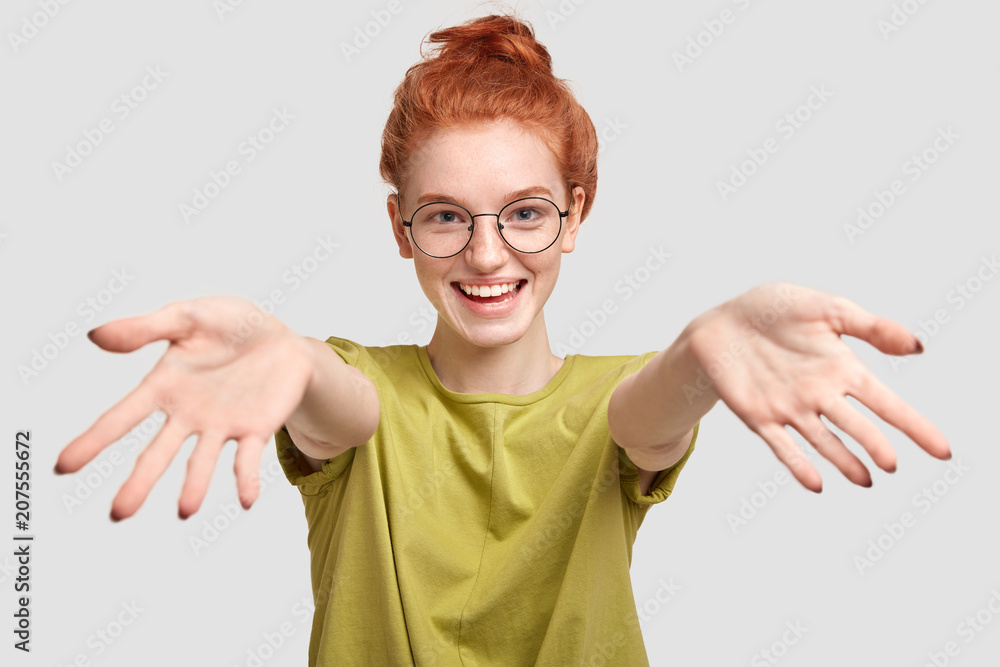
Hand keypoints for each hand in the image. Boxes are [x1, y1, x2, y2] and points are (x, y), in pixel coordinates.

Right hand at [55, 296, 313, 519]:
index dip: (93, 441)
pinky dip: (247, 479)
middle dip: (139, 482)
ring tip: (186, 510)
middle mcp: (188, 414)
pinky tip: (246, 500)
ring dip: (195, 486)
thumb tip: (95, 334)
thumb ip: (145, 328)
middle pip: (158, 452)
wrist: (281, 338)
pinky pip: (249, 459)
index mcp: (165, 387)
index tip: (63, 466)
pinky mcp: (255, 429)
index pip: (121, 417)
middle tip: (118, 514)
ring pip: (202, 461)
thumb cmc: (229, 324)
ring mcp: (222, 426)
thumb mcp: (187, 317)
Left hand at [686, 282, 950, 491]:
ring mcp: (790, 408)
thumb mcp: (827, 308)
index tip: (941, 450)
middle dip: (874, 444)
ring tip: (864, 479)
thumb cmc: (774, 310)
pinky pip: (782, 445)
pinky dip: (799, 464)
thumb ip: (871, 327)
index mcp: (841, 369)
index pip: (886, 402)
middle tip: (891, 464)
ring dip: (843, 460)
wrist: (723, 320)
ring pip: (823, 441)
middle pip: (856, 425)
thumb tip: (918, 346)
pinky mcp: (759, 416)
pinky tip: (816, 483)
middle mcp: (820, 394)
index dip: (913, 426)